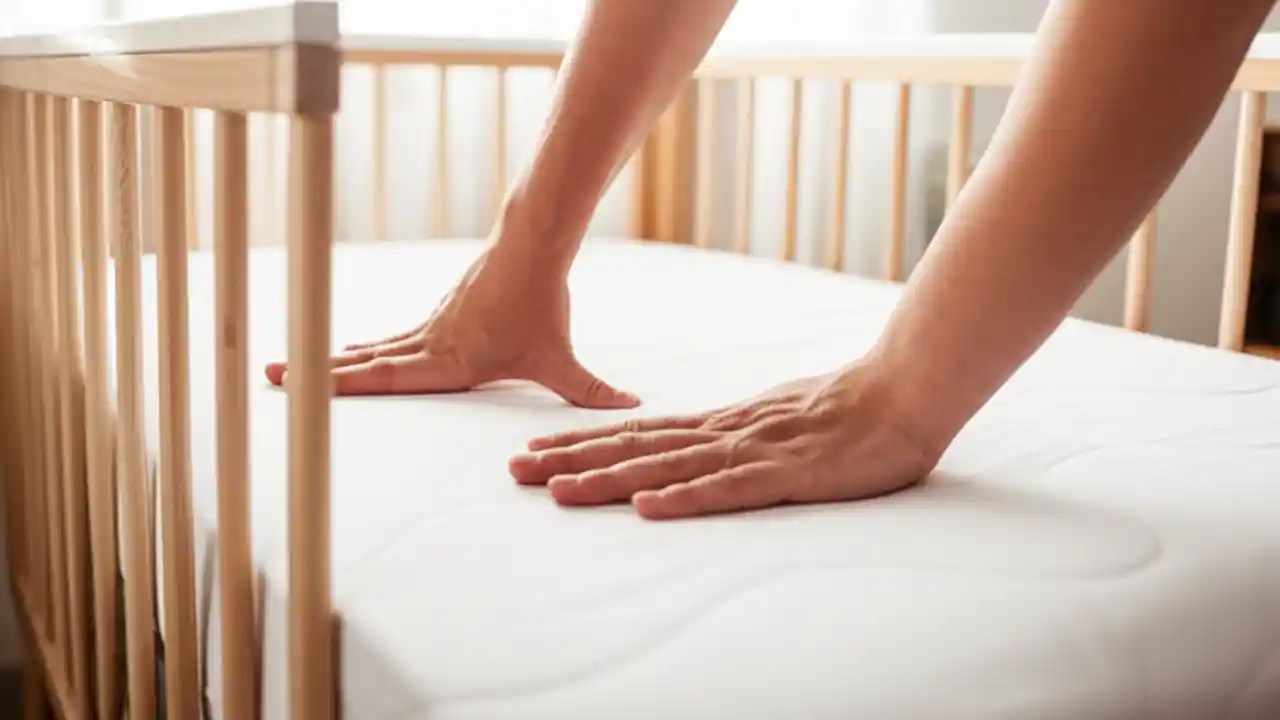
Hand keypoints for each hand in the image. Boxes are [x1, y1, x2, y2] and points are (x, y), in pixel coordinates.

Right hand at [264, 241, 637, 407]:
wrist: (531, 247)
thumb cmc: (541, 304)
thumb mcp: (562, 358)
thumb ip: (590, 390)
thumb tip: (630, 409)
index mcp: (448, 360)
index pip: (385, 378)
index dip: (341, 385)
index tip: (301, 387)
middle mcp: (429, 343)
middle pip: (365, 362)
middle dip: (319, 374)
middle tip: (272, 376)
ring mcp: (430, 327)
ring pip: (375, 348)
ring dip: (335, 360)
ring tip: (295, 370)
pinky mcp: (439, 316)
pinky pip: (394, 338)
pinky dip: (368, 349)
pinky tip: (356, 354)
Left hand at [508, 362, 942, 519]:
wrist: (904, 390)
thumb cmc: (848, 409)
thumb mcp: (778, 420)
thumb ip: (739, 436)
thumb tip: (702, 447)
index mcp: (722, 424)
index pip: (640, 434)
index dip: (585, 443)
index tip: (538, 451)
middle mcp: (724, 433)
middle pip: (636, 448)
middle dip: (573, 461)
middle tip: (517, 471)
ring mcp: (753, 450)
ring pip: (668, 467)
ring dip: (610, 480)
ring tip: (558, 491)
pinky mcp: (787, 473)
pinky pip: (730, 489)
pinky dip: (687, 498)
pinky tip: (650, 508)